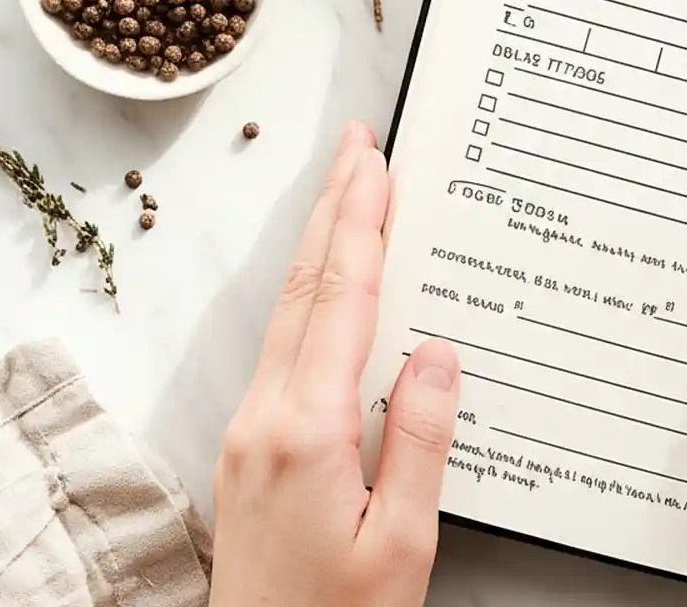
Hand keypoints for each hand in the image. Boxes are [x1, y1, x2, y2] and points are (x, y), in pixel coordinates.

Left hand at [209, 122, 461, 606]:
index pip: (342, 303)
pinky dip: (307, 292)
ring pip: (286, 311)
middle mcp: (266, 415)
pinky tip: (323, 281)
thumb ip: (418, 438)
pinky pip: (281, 342)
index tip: (374, 165)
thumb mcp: (403, 540)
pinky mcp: (251, 444)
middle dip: (334, 209)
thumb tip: (436, 350)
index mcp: (307, 430)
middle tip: (356, 146)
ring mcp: (250, 427)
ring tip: (343, 191)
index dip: (361, 226)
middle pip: (305, 289)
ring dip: (318, 244)